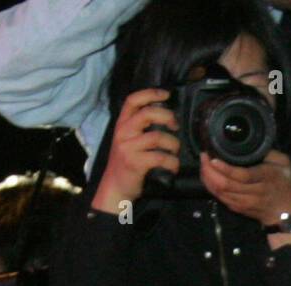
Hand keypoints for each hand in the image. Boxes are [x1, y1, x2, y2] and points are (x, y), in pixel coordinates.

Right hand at [92, 88, 180, 214]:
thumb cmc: (126, 162)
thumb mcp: (128, 140)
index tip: (166, 94)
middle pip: (147, 114)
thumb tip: (164, 114)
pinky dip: (172, 162)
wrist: (115, 187)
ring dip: (173, 144)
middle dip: (167, 116)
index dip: (150, 93)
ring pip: (157, 137)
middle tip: (175, 126)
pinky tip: (173, 166)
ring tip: (175, 151)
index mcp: (121, 124)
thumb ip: (140, 127)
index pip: (133, 100)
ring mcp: (128, 147)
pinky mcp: (135, 163)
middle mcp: (123, 132)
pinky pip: (160, 157)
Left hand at [199, 149, 290, 233]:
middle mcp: (254, 193)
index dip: (225, 168)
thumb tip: (250, 144)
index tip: (212, 158)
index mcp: (266, 179)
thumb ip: (270, 153)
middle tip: (203, 157)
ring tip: (203, 164)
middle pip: (226, 184)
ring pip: (220, 192)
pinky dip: (211, 187)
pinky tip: (207, 177)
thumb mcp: (284, 164)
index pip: (242, 175)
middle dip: (210, 171)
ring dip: (208, 179)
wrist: (285, 213)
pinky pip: (220, 198)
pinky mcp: (238, 209)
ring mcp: (244, 203)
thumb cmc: (285, 184)